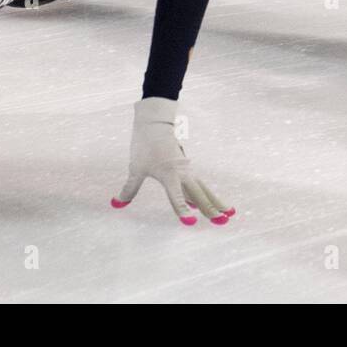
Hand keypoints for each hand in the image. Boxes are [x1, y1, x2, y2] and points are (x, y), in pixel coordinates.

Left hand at [112, 97, 232, 225]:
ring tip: (229, 213)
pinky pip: (200, 184)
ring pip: (204, 189)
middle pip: (199, 194)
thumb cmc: (144, 145)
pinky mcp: (187, 168)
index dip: (182, 211)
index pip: (177, 197)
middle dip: (211, 208)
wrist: (156, 124)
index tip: (190, 223)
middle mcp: (181, 173)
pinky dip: (208, 194)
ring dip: (216, 201)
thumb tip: (116, 204)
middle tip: (222, 221)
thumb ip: (129, 189)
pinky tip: (213, 203)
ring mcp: (187, 170)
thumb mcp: (135, 168)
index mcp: (168, 174)